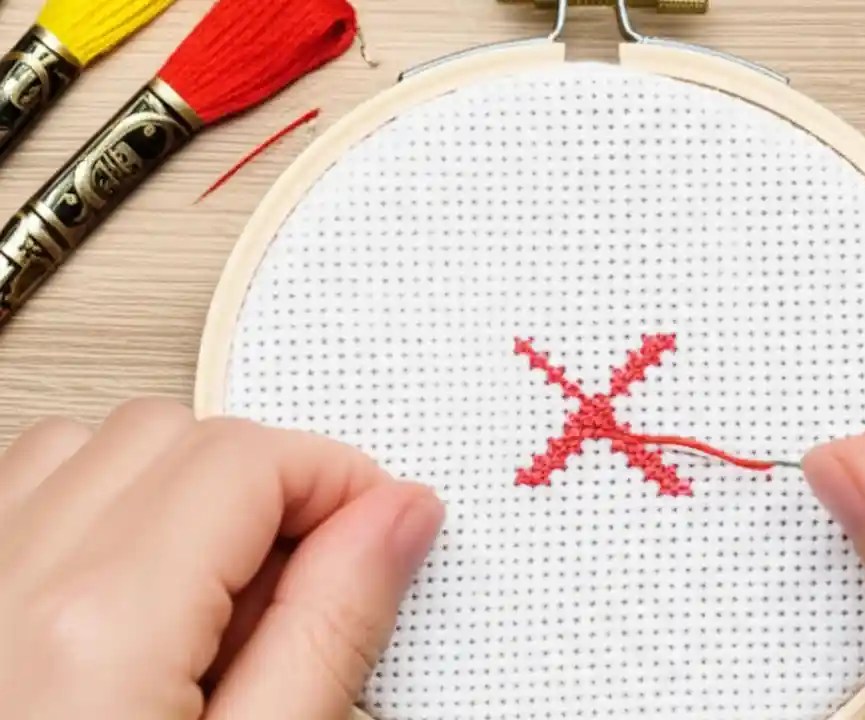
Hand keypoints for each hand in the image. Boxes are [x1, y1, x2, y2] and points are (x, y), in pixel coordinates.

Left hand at [0, 400, 442, 719]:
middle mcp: (11, 579)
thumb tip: (398, 517)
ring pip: (89, 447)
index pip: (250, 456)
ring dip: (174, 492)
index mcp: (100, 625)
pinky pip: (25, 489)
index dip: (339, 480)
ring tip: (215, 601)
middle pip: (172, 434)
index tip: (379, 532)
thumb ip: (330, 632)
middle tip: (302, 583)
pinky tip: (132, 598)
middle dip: (262, 484)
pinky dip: (97, 511)